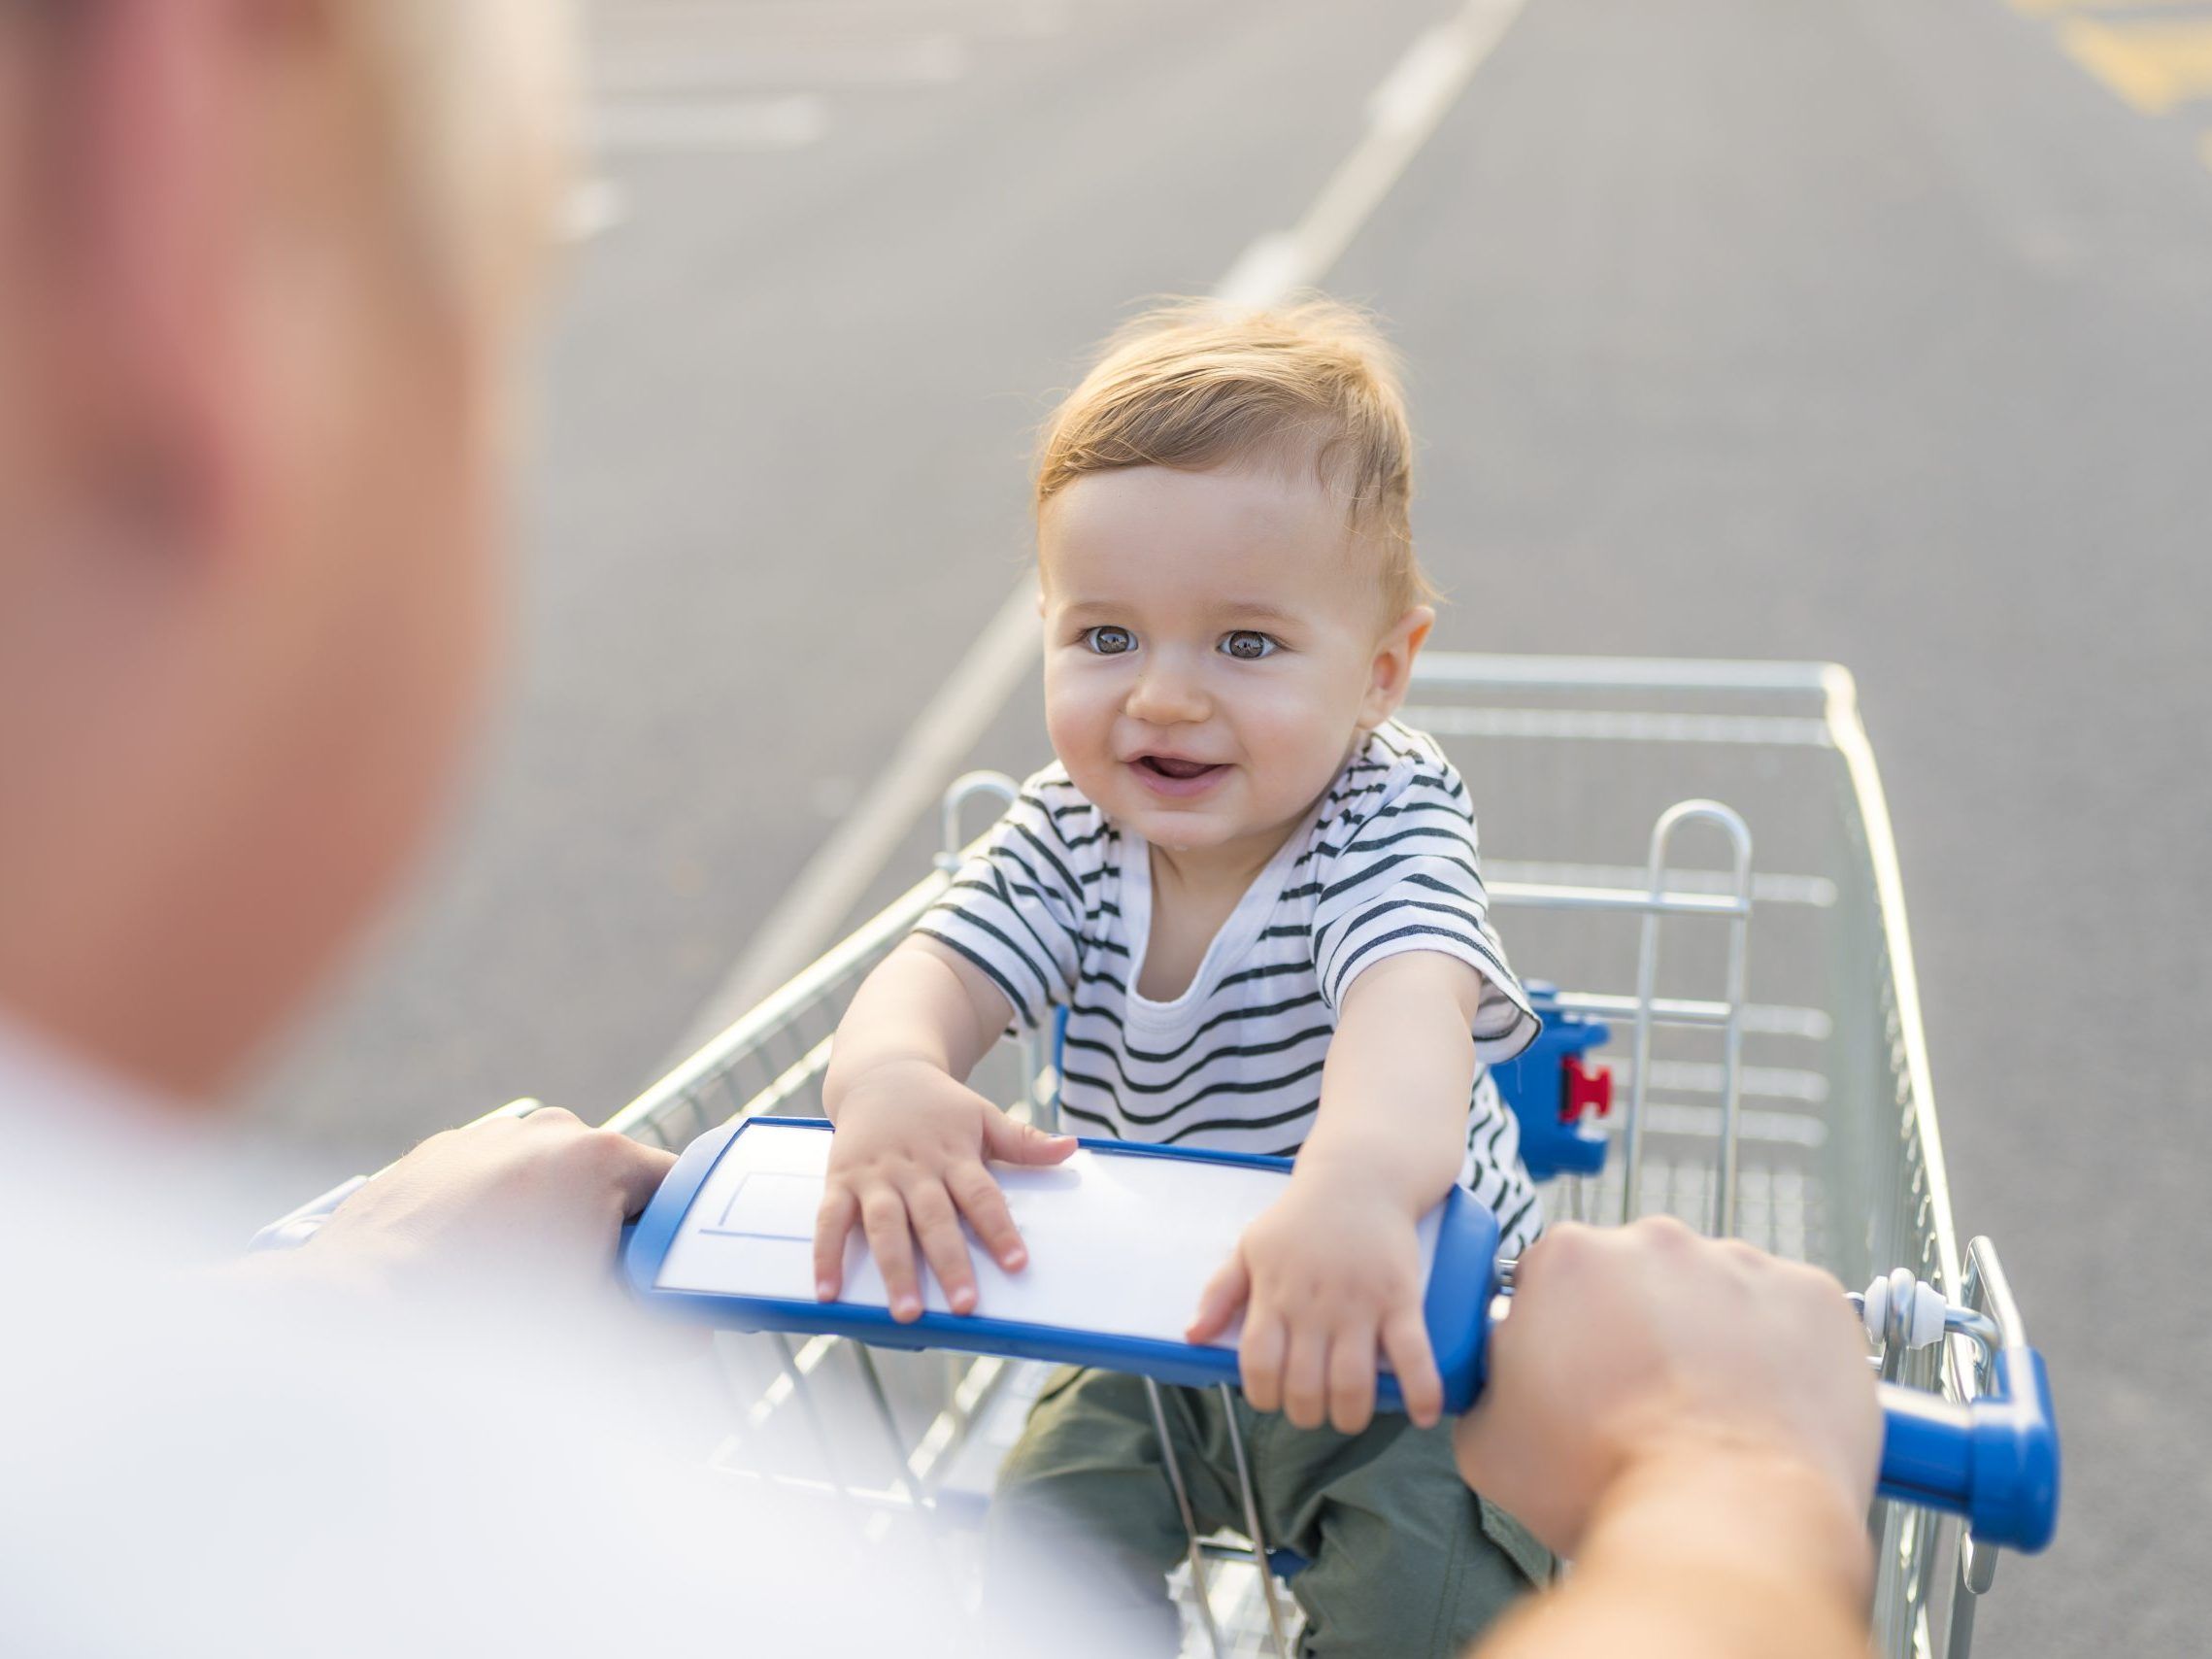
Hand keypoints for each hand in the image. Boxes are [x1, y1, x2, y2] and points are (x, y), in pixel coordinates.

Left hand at [285, 1107, 673, 1297]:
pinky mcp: (428, 1158)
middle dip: (608, 1238)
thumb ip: (666, 1335)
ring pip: (544, 1183)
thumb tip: (691, 1332)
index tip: (661, 1287)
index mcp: (597, 1155)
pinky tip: (471, 1275)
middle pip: (608, 1183)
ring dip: (548, 1228)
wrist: (350, 1318)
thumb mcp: (599, 1342)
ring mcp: (480, 1137)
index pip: (675, 1187)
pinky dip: (491, 1223)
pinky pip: (485, 1186)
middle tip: (588, 1301)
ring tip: (518, 1291)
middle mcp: (543, 1129)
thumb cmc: (480, 1325)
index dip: (676, 1243)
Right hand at [813, 1059, 1074, 1320]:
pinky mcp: (840, 1180)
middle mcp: (914, 1169)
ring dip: (895, 1269)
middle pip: (934, 1219)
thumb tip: (1072, 1148)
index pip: (981, 1196)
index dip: (999, 1230)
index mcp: (953, 1155)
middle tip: (964, 1305)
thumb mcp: (982, 1115)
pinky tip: (827, 1293)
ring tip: (906, 1311)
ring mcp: (875, 1176)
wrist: (881, 1071)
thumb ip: (1023, 1141)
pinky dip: (825, 1256)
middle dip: (949, 1263)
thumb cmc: (938, 1104)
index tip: (1017, 1264)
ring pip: (885, 1226)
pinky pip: (830, 1221)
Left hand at [1186, 1168, 1442, 1432]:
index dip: (1262, 1395)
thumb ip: (1220, 1292)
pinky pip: (1413, 1355)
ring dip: (1350, 1415)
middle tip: (1313, 1410)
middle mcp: (1314, 1305)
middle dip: (1306, 1413)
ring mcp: (1360, 1304)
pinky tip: (1422, 1415)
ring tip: (1349, 1416)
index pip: (1259, 1364)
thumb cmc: (1300, 1217)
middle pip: (1305, 1385)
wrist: (1360, 1178)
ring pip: (1352, 1382)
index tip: (1271, 1399)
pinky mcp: (1401, 1299)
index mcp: (1274, 1293)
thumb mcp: (1250, 1246)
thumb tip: (1192, 1336)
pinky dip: (1421, 1391)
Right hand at [1453, 1217, 1880, 1559]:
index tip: (1579, 1372)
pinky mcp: (1812, 1297)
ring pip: (1717, 1291)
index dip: (1565, 1330)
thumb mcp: (1487, 1444)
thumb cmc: (1613, 1487)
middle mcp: (1656, 1243)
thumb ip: (1485, 1384)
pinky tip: (1762, 1406)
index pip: (1557, 1275)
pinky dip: (1781, 1351)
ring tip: (1712, 1414)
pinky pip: (1789, 1313)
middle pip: (1640, 1275)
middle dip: (1641, 1327)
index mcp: (1568, 1261)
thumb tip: (1500, 1378)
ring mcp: (1741, 1265)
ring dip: (1712, 1337)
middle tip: (1645, 1402)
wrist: (1722, 1528)